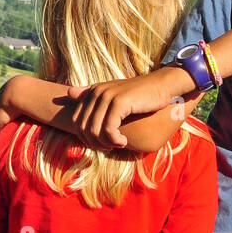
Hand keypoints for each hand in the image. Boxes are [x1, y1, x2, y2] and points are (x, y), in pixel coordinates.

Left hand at [66, 68, 191, 149]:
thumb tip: (68, 92)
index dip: (86, 137)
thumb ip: (92, 94)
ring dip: (106, 143)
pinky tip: (124, 142)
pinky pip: (108, 129)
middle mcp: (97, 92)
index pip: (77, 121)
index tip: (102, 143)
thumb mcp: (114, 94)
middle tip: (111, 147)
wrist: (163, 86)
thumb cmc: (141, 94)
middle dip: (95, 142)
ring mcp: (107, 96)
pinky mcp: (119, 102)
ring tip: (119, 144)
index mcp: (93, 91)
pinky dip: (115, 140)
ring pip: (95, 130)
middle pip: (83, 127)